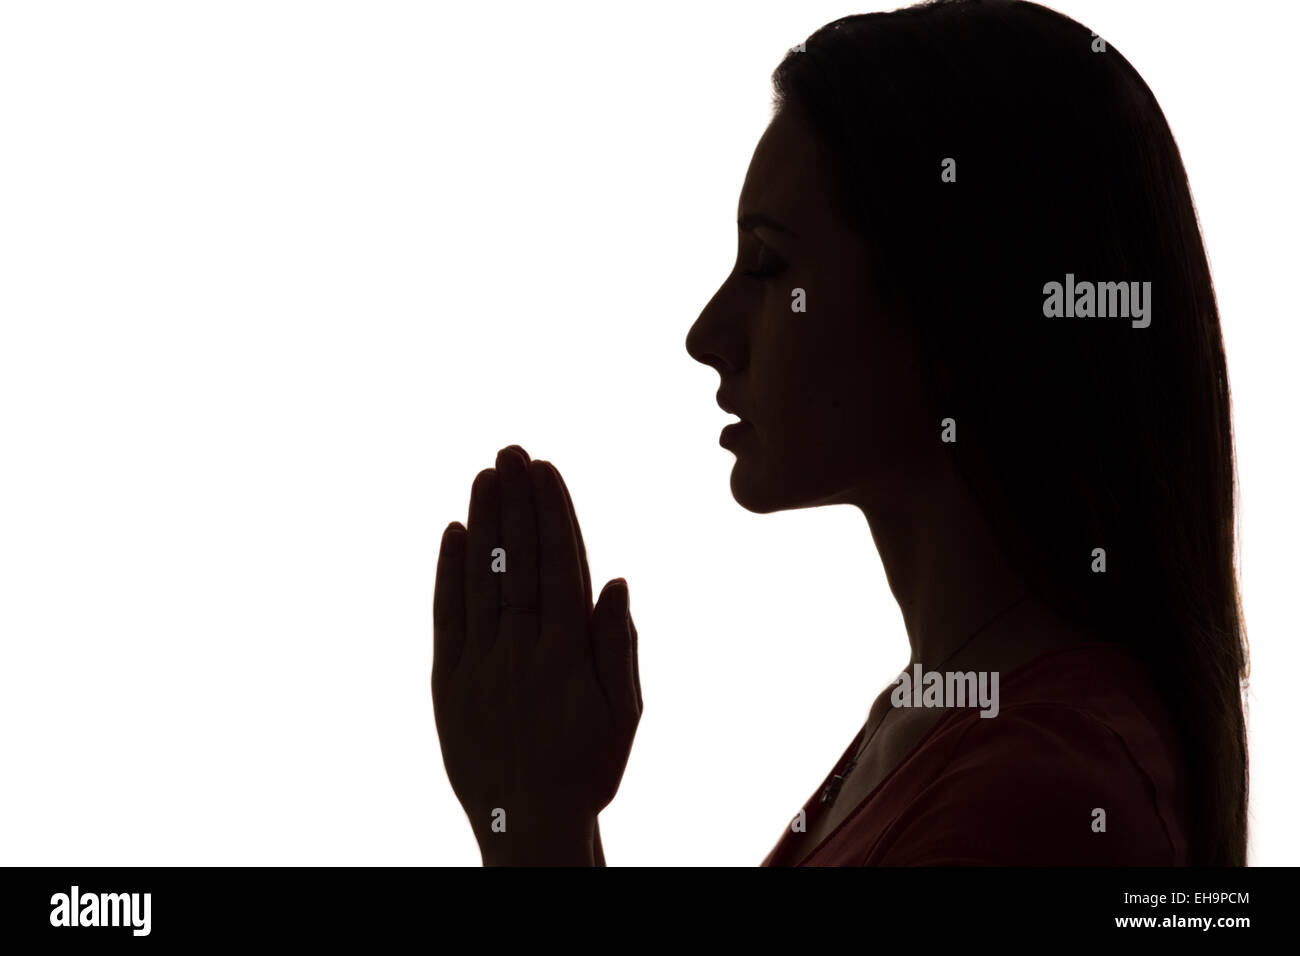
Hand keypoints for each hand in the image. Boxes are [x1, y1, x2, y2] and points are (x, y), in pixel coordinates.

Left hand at [432, 445, 641, 863]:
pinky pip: (447, 617)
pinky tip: (452, 533)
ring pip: (482, 579)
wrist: (528, 824)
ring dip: (483, 523)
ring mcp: (480, 664)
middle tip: (511, 452)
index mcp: (568, 655)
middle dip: (516, 502)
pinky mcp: (448, 682)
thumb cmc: (586, 769)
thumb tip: (615, 581)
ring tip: (484, 476)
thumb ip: (618, 645)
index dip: (552, 514)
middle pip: (519, 561)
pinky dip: (448, 573)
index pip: (560, 565)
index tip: (546, 470)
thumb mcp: (624, 713)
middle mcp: (521, 650)